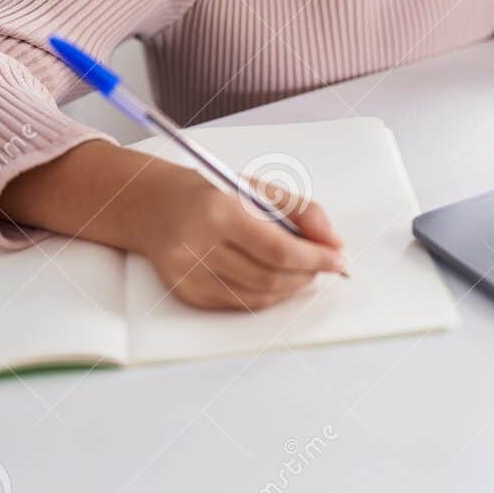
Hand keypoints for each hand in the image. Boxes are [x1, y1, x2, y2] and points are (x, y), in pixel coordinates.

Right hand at [129, 161, 346, 310]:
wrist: (155, 206)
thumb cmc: (211, 193)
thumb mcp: (257, 188)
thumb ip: (302, 211)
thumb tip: (334, 242)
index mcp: (217, 211)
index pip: (278, 249)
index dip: (315, 258)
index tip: (339, 259)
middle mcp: (198, 245)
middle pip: (270, 276)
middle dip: (307, 273)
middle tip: (325, 264)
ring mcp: (188, 274)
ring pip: (257, 295)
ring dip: (291, 286)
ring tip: (304, 271)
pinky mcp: (186, 292)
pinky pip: (239, 303)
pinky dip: (267, 295)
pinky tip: (278, 280)